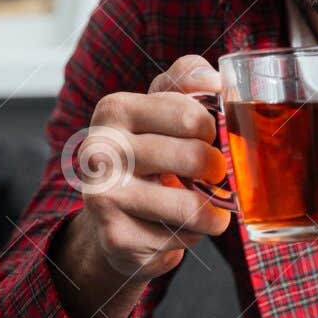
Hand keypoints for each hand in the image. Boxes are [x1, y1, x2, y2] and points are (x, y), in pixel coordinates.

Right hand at [50, 56, 229, 317]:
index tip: (207, 136)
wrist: (109, 216)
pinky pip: (181, 237)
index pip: (192, 116)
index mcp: (115, 109)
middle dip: (217, 170)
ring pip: (193, 206)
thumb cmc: (147, 152)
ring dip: (211, 210)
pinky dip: (192, 235)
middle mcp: (101, 150)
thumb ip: (189, 79)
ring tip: (201, 203)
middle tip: (212, 172)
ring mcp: (104, 196)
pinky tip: (175, 226)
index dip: (213, 130)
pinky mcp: (116, 237)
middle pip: (196, 158)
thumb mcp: (162, 106)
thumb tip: (214, 81)